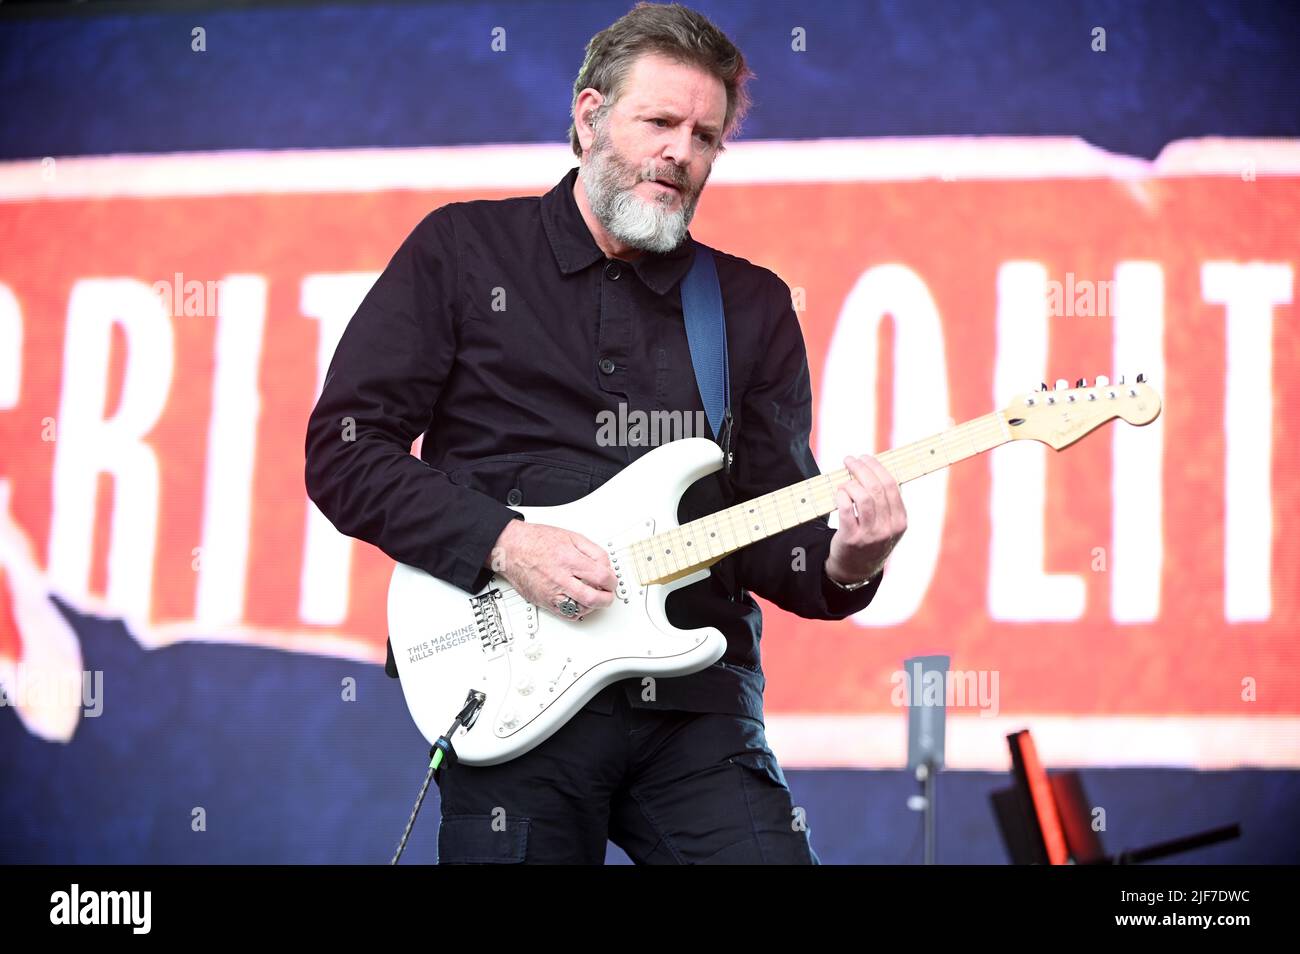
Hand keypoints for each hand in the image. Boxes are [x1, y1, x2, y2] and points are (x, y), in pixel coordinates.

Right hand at [487, 520, 617, 619]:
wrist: (512, 548)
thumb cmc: (537, 541)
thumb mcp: (571, 536)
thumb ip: (593, 551)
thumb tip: (606, 567)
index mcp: (569, 560)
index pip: (601, 577)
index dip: (612, 581)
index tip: (612, 581)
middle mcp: (560, 578)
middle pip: (592, 598)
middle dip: (606, 599)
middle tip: (608, 594)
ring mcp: (551, 593)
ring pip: (580, 610)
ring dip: (593, 606)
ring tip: (594, 597)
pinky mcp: (544, 602)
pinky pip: (566, 615)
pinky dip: (578, 612)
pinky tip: (580, 603)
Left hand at [825, 455, 906, 584]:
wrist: (857, 568)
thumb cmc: (871, 538)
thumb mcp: (888, 524)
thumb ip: (887, 501)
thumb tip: (876, 468)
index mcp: (900, 521)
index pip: (891, 485)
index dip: (877, 467)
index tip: (865, 457)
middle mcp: (888, 528)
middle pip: (876, 488)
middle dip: (861, 468)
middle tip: (850, 460)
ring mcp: (870, 534)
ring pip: (862, 496)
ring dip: (850, 482)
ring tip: (844, 480)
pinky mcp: (851, 538)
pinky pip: (846, 508)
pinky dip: (841, 495)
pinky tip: (839, 493)